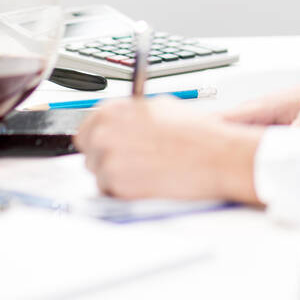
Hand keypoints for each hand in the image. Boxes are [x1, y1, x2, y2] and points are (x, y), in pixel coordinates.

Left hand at [75, 97, 264, 203]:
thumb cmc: (193, 131)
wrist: (214, 155)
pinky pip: (110, 192)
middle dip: (106, 157)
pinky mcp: (118, 187)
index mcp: (112, 111)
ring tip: (146, 169)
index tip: (109, 144)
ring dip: (116, 175)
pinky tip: (148, 180)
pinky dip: (125, 190)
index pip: (86, 129)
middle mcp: (104, 134)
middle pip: (89, 153)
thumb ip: (130, 113)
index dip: (99, 138)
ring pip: (99, 174)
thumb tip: (118, 121)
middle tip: (131, 160)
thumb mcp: (158, 107)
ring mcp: (109, 161)